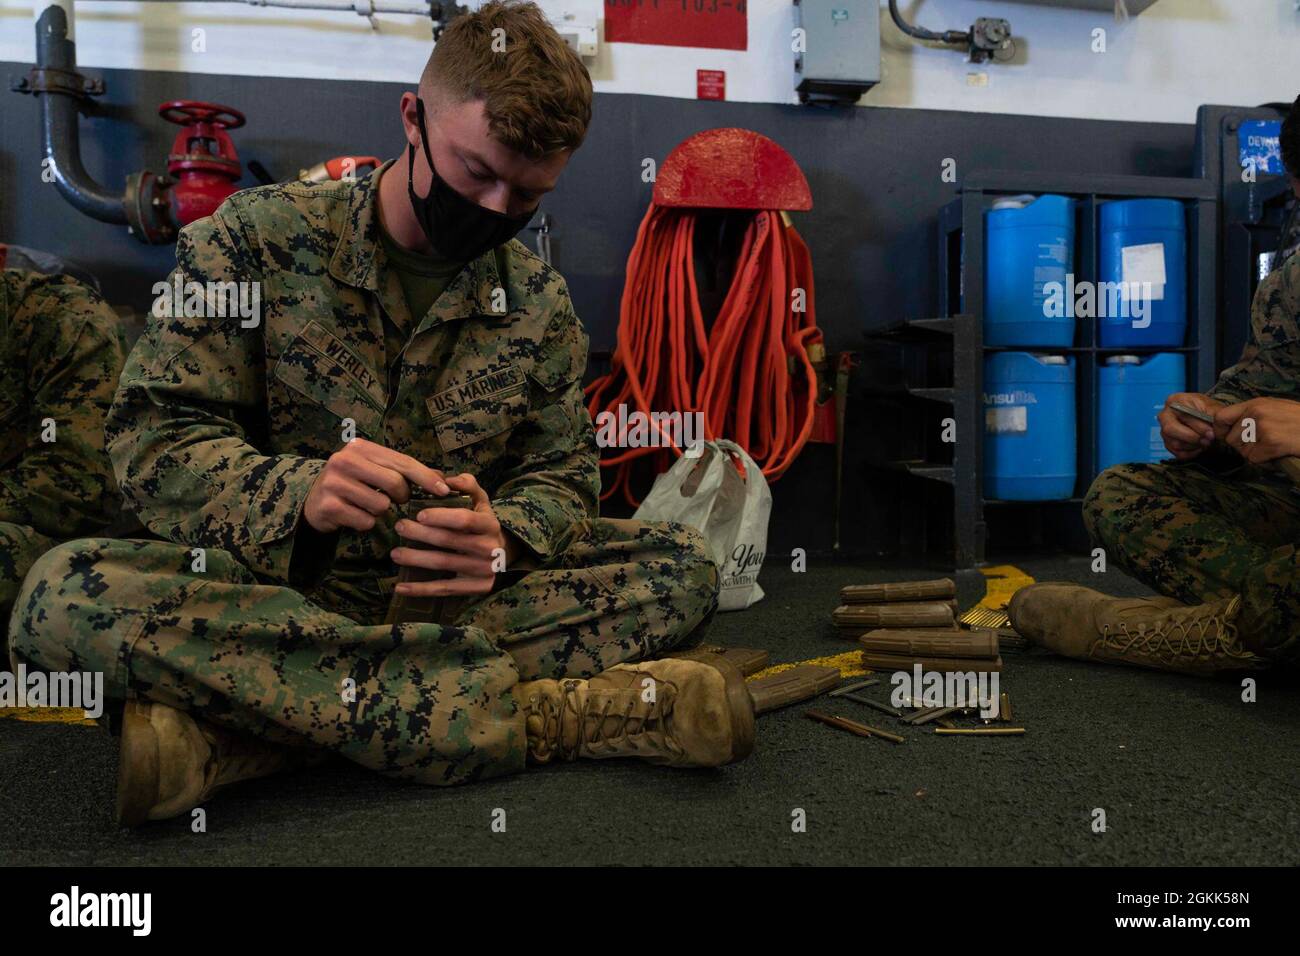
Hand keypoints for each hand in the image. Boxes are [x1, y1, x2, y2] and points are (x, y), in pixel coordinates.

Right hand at [303, 437, 449, 532]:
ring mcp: (334, 483)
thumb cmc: (353, 484)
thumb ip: (404, 471)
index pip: (402, 462)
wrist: (313, 503)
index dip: (426, 477)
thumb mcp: (374, 470)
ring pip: (381, 505)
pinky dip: (366, 523)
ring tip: (367, 505)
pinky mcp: (329, 506)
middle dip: (402, 496)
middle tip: (395, 498)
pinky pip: (366, 521)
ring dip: (380, 511)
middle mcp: (345, 460)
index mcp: (360, 447)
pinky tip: (354, 515)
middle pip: (395, 483)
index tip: (444, 490)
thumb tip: (443, 478)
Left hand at [390, 472, 514, 597]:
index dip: (441, 517)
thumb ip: (466, 484)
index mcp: (489, 524)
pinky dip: (420, 589)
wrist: (501, 553)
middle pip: (450, 541)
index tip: (419, 514)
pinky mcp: (476, 588)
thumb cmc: (481, 522)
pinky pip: (445, 589)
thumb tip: (447, 479)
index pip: (464, 519)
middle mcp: (490, 548)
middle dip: (421, 534)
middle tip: (400, 527)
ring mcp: (484, 570)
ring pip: (444, 564)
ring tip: (395, 553)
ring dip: (416, 559)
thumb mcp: (480, 500)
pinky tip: (400, 587)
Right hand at [1157, 392, 1222, 459]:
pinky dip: (1192, 452)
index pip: (1181, 416)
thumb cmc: (1208, 411)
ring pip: (1175, 444)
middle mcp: (1165, 416)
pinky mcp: (1168, 444)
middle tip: (1208, 440)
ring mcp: (1164, 431)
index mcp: (1174, 402)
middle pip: (1170, 430)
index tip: (1211, 432)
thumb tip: (1212, 429)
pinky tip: (1200, 446)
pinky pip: (1178, 453)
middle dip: (1192, 437)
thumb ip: (1214, 415)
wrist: (1208, 419)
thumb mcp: (1213, 407)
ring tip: (1206, 441)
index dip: (1197, 426)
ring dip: (1194, 445)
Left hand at [1214, 397, 1299, 463]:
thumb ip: (1253, 415)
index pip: (1221, 417)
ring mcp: (1263, 428)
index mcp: (1255, 403)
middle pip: (1230, 439)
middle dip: (1244, 446)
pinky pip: (1254, 459)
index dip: (1220, 430)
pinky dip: (1265, 461)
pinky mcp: (1271, 443)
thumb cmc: (1299, 420)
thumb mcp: (1276, 408)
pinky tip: (1278, 453)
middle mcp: (1256, 413)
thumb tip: (1232, 427)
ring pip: (1242, 451)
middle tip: (1264, 443)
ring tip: (1275, 446)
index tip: (1226, 436)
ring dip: (1256, 454)